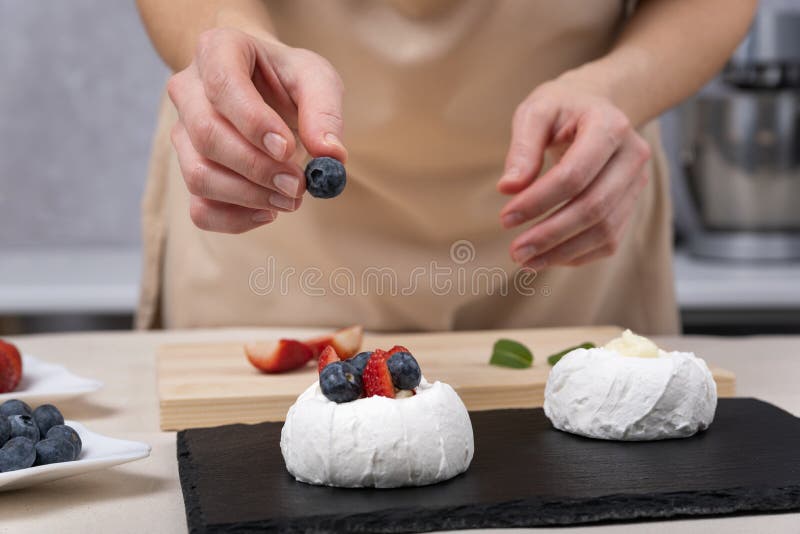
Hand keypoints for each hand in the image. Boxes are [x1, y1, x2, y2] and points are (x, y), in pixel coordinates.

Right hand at [167, 28, 346, 232]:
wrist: (261, 86)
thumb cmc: (287, 78)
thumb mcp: (315, 78)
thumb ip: (325, 111)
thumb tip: (331, 156)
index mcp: (217, 51)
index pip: (223, 85)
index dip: (253, 122)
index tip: (288, 149)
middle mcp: (189, 90)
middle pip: (207, 137)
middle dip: (257, 168)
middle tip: (298, 185)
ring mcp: (183, 133)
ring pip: (199, 176)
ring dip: (249, 197)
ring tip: (291, 199)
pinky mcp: (190, 170)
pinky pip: (199, 209)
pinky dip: (235, 220)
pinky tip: (268, 212)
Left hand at [497, 78, 650, 268]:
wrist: (595, 106)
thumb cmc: (560, 109)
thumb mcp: (535, 112)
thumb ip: (522, 148)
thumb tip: (509, 188)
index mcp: (609, 126)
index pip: (574, 175)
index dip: (538, 201)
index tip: (505, 218)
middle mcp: (632, 156)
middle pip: (593, 207)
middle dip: (550, 234)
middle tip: (515, 252)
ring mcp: (637, 183)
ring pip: (605, 230)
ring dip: (563, 251)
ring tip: (526, 261)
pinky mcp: (632, 204)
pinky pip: (609, 240)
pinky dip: (577, 254)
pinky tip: (547, 256)